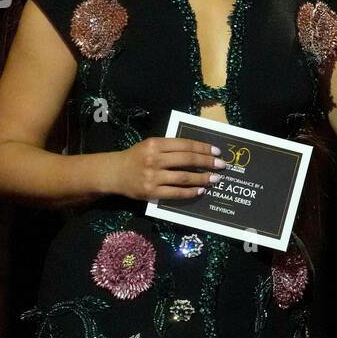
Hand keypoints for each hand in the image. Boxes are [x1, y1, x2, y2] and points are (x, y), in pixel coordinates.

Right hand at [107, 136, 225, 201]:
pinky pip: (175, 193)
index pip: (184, 145)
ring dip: (202, 178)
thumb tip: (198, 151)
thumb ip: (170, 147)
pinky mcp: (151, 192)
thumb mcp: (150, 145)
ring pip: (183, 177)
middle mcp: (154, 159)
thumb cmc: (136, 157)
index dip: (203, 148)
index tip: (216, 151)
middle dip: (207, 162)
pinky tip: (200, 190)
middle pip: (187, 160)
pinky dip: (190, 192)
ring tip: (214, 179)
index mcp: (155, 144)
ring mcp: (153, 177)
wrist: (114, 173)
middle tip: (221, 165)